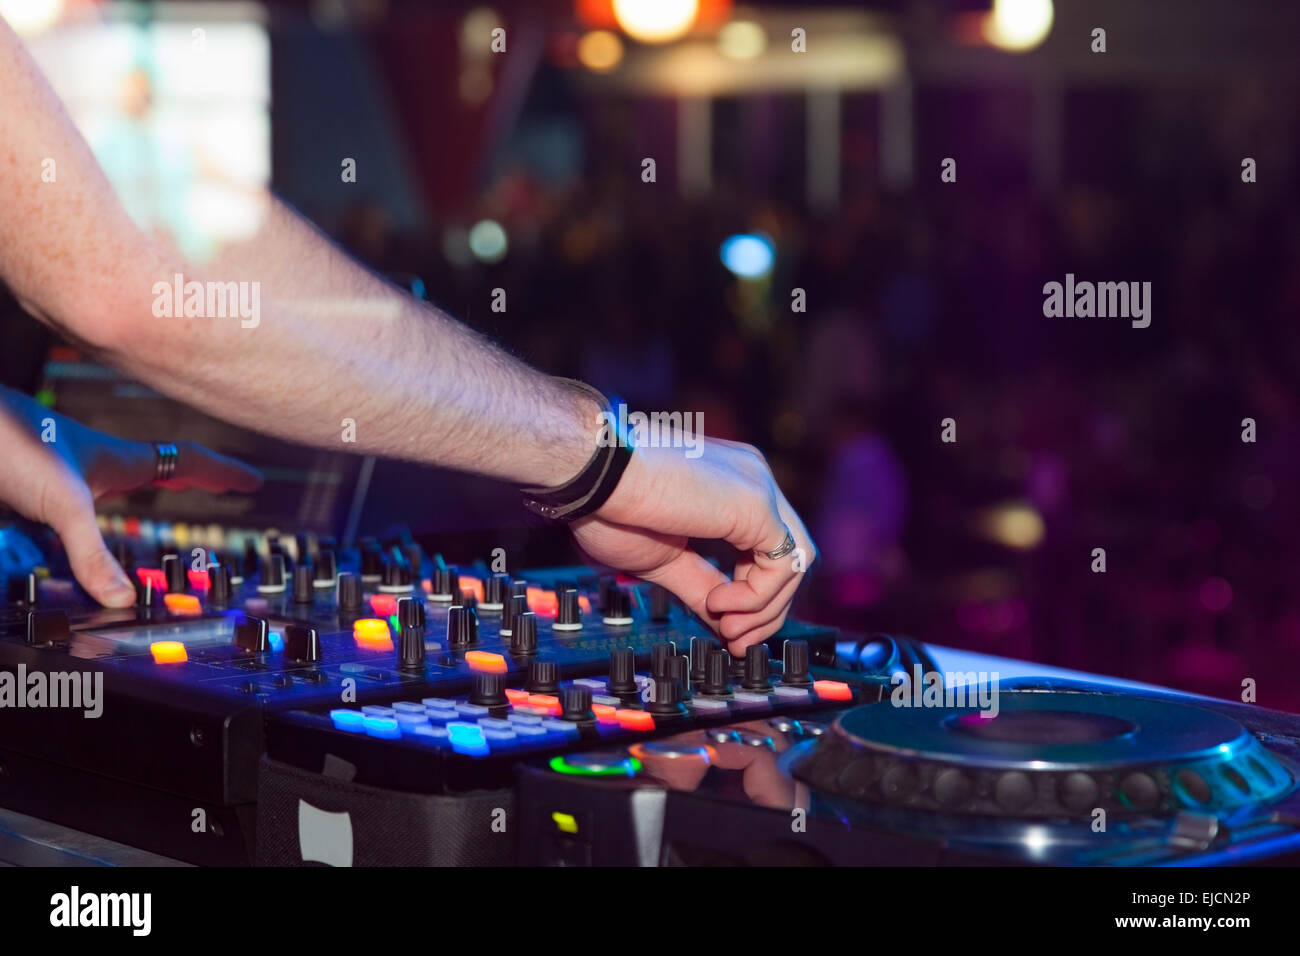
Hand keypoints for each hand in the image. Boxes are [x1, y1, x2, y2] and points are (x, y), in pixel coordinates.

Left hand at [0, 390, 261, 607]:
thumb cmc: (13, 444)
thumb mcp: (65, 506)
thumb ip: (93, 554)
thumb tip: (123, 600)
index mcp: (120, 461)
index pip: (189, 464)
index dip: (225, 474)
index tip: (254, 482)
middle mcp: (99, 465)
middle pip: (163, 468)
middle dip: (198, 478)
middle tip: (228, 484)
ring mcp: (69, 473)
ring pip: (124, 480)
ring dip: (154, 483)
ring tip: (176, 489)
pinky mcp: (39, 486)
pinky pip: (85, 501)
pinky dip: (104, 508)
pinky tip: (95, 514)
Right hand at [573, 438, 814, 655]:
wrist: (590, 473)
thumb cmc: (609, 505)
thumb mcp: (664, 559)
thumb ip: (700, 584)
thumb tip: (722, 619)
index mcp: (729, 486)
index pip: (768, 548)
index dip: (755, 597)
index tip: (727, 631)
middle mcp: (752, 479)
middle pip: (791, 556)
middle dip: (767, 609)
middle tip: (734, 640)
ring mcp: (759, 488)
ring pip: (797, 563)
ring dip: (765, 608)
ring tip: (725, 625)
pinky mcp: (757, 503)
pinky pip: (783, 565)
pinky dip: (756, 597)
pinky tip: (717, 603)